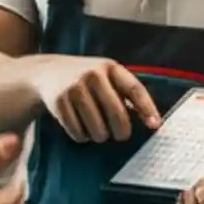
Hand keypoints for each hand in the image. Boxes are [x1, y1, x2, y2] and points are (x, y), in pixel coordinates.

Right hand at [29, 56, 161, 141]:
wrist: (48, 71)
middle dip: (122, 132)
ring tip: (97, 129)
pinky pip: (79, 133)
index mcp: (110, 67)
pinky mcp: (59, 103)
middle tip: (121, 136)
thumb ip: (127, 93)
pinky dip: (82, 137)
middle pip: (117, 114)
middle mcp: (92, 74)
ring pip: (97, 129)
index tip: (155, 126)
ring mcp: (74, 88)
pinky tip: (81, 127)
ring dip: (100, 136)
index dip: (147, 108)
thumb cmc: (88, 79)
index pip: (134, 88)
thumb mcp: (106, 76)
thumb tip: (153, 122)